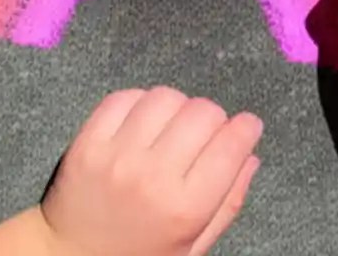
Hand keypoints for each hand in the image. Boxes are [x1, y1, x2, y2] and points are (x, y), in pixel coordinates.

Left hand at [42, 87, 263, 255]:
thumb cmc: (139, 255)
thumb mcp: (193, 246)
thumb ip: (228, 203)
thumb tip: (250, 154)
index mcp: (185, 209)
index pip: (231, 145)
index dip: (247, 128)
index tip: (247, 126)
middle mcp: (152, 177)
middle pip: (203, 113)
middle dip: (214, 118)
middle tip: (207, 134)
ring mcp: (116, 157)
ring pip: (166, 97)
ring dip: (178, 106)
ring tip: (172, 126)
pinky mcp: (87, 142)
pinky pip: (124, 98)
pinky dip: (141, 102)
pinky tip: (143, 122)